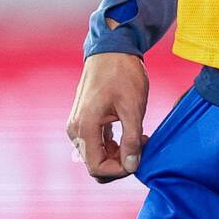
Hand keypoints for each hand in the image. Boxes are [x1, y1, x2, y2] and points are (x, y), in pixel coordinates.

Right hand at [66, 50, 148, 181]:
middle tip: (142, 148)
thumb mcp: (133, 107)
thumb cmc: (123, 73)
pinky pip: (97, 143)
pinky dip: (113, 145)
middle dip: (120, 163)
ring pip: (97, 154)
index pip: (97, 168)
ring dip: (119, 154)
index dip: (120, 170)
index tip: (139, 158)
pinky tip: (133, 134)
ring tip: (141, 139)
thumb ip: (132, 140)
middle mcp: (76, 129)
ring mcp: (78, 124)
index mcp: (84, 127)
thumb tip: (132, 166)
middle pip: (95, 164)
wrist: (112, 48)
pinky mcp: (85, 119)